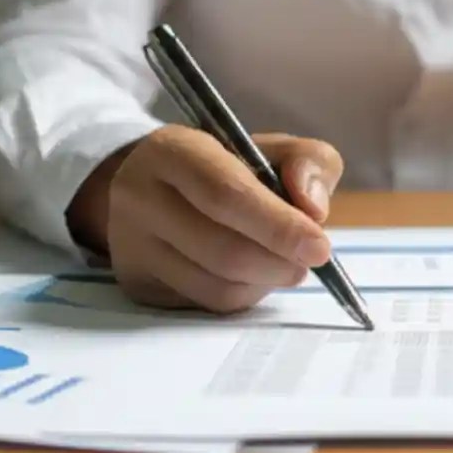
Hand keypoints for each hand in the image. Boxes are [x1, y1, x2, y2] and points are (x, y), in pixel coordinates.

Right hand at [66, 125, 344, 312]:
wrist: (154, 187)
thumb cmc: (226, 166)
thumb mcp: (271, 148)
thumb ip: (308, 162)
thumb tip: (315, 209)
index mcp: (173, 150)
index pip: (226, 195)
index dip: (279, 226)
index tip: (320, 247)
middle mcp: (140, 197)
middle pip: (223, 250)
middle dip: (280, 262)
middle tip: (311, 259)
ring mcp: (132, 246)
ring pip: (216, 286)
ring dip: (266, 281)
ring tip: (283, 262)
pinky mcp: (138, 284)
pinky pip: (205, 304)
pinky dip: (244, 295)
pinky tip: (253, 275)